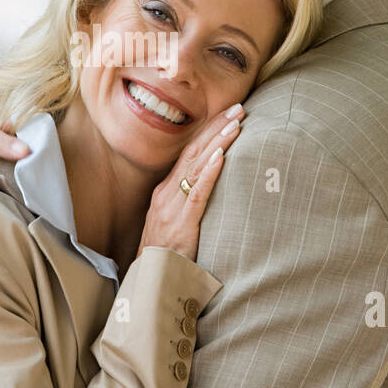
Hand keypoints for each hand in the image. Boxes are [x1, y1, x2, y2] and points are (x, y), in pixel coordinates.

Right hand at [136, 103, 244, 261]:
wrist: (148, 279)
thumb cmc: (166, 253)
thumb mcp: (175, 221)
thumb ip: (189, 203)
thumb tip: (211, 186)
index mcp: (165, 190)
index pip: (190, 153)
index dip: (209, 132)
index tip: (229, 115)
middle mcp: (166, 193)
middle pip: (194, 152)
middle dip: (217, 128)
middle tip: (239, 107)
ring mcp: (172, 206)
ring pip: (197, 166)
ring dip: (218, 142)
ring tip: (236, 123)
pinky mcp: (181, 223)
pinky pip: (197, 193)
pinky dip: (210, 172)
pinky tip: (222, 156)